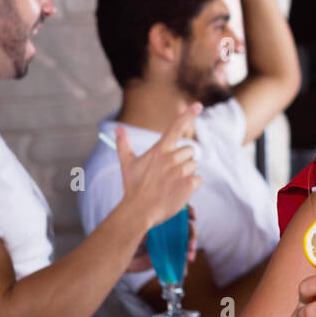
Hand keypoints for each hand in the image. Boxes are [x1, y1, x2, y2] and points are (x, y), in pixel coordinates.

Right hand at [116, 105, 202, 230]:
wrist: (138, 211)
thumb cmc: (132, 187)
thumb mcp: (127, 163)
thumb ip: (123, 143)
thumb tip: (117, 127)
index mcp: (159, 150)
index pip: (176, 128)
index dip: (188, 115)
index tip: (198, 105)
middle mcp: (171, 158)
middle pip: (190, 150)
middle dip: (183, 160)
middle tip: (168, 173)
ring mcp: (181, 171)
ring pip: (194, 165)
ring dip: (186, 173)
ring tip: (170, 183)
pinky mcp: (189, 184)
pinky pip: (198, 179)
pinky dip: (191, 185)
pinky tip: (177, 191)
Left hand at [126, 206, 197, 274]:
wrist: (115, 256)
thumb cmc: (122, 239)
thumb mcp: (133, 231)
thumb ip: (143, 228)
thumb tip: (153, 227)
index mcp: (159, 219)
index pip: (177, 212)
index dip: (187, 212)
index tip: (193, 217)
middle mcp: (165, 230)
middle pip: (185, 229)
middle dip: (191, 237)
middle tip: (190, 246)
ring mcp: (166, 243)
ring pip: (183, 244)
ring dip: (189, 251)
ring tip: (189, 258)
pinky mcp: (165, 257)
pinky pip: (177, 260)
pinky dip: (182, 265)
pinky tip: (184, 270)